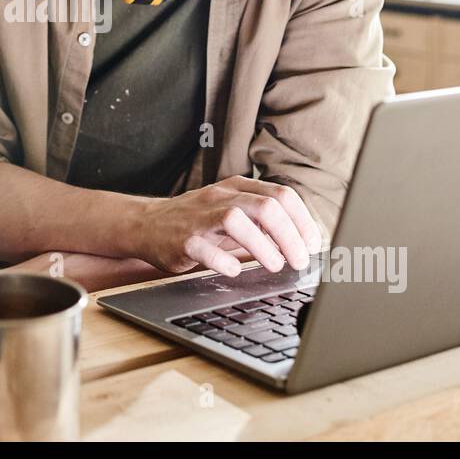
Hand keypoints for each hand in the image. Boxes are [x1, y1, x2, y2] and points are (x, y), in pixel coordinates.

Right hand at [130, 176, 322, 277]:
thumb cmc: (197, 222)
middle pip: (266, 206)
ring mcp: (200, 217)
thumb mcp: (232, 212)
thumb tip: (302, 241)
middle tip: (299, 260)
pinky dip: (224, 262)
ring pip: (237, 220)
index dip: (303, 221)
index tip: (313, 244)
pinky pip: (205, 249)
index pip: (281, 195)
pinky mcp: (183, 239)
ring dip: (263, 247)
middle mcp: (221, 197)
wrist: (146, 224)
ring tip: (275, 266)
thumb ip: (262, 222)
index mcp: (238, 188)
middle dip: (290, 236)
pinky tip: (235, 271)